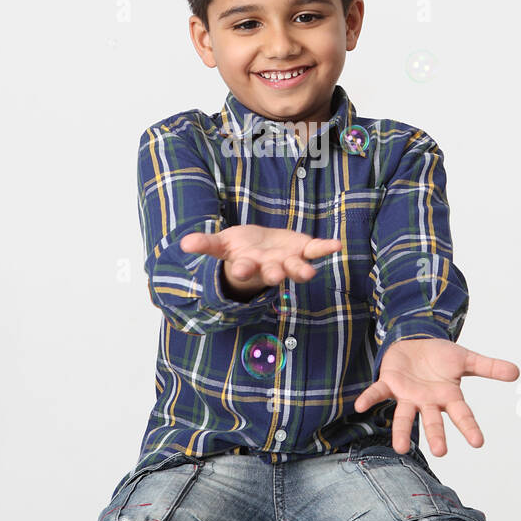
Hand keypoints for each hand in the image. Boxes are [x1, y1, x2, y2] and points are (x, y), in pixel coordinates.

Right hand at [179, 225, 341, 294]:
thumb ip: (205, 244)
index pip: (242, 269)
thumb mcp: (220, 245)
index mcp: (247, 266)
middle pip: (271, 273)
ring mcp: (287, 261)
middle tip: (275, 276)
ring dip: (301, 270)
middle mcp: (268, 268)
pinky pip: (315, 251)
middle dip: (273, 274)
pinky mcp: (302, 250)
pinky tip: (335, 245)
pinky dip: (324, 248)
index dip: (241, 270)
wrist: (260, 250)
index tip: (238, 270)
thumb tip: (184, 244)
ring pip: (294, 268)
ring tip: (308, 273)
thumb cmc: (239, 249)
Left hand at [352, 338, 519, 456]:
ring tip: (399, 448)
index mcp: (447, 396)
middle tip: (441, 453)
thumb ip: (489, 368)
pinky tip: (358, 406)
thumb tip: (517, 372)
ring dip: (401, 431)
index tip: (479, 442)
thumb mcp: (466, 359)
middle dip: (435, 436)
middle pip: (432, 421)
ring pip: (404, 416)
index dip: (469, 428)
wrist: (415, 343)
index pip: (461, 415)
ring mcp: (407, 395)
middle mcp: (427, 401)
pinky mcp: (389, 384)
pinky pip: (377, 393)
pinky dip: (369, 399)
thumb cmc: (440, 357)